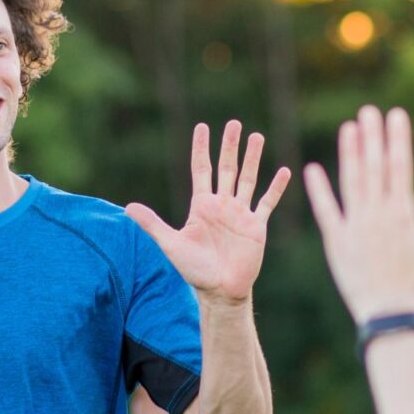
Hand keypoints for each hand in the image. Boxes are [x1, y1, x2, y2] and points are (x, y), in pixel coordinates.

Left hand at [126, 121, 291, 306]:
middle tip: (234, 123)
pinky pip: (267, 202)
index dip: (201, 148)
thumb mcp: (171, 244)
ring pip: (247, 179)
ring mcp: (240, 214)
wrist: (220, 291)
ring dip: (252, 159)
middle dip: (229, 146)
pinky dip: (276, 188)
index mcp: (201, 206)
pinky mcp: (256, 226)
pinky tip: (284, 172)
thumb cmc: (194, 270)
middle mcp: (222, 205)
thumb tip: (128, 207)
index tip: (202, 126)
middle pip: (226, 168)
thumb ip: (152, 224)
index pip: (201, 169)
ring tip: (257, 136)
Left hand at [304, 106, 413, 322]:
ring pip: (351, 181)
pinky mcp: (336, 241)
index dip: (397, 138)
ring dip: (349, 154)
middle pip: (374, 167)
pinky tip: (311, 169)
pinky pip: (325, 210)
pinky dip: (319, 190)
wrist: (389, 314)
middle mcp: (377, 213)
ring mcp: (355, 225)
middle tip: (368, 110)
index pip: (400, 166)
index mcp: (403, 213)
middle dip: (372, 136)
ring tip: (348, 128)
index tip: (396, 115)